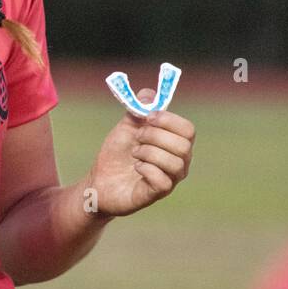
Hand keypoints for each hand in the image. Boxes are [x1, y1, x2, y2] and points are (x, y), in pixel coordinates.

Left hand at [86, 88, 194, 216]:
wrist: (99, 181)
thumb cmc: (117, 155)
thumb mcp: (125, 128)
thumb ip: (138, 111)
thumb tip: (149, 94)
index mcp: (174, 144)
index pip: (188, 129)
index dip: (169, 120)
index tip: (148, 117)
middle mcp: (179, 163)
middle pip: (184, 145)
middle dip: (156, 136)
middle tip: (137, 137)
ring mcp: (170, 180)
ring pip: (175, 163)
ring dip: (150, 152)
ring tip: (134, 153)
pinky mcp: (157, 194)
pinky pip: (163, 181)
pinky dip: (147, 169)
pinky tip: (136, 167)